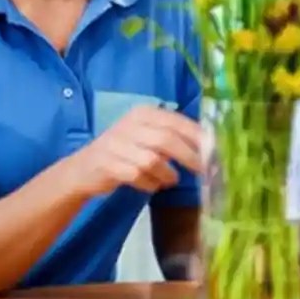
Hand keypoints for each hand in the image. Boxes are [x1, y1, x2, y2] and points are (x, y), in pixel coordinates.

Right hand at [70, 106, 201, 196]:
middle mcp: (129, 125)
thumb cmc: (125, 151)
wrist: (84, 168)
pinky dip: (150, 184)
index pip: (176, 121)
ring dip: (167, 174)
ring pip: (152, 160)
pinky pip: (137, 176)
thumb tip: (209, 147)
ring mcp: (116, 144)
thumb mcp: (148, 136)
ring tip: (171, 179)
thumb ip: (174, 137)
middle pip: (166, 140)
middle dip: (189, 157)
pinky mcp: (108, 165)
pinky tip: (152, 185)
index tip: (215, 151)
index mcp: (143, 113)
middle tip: (203, 171)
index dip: (197, 137)